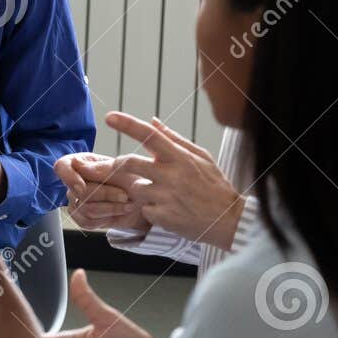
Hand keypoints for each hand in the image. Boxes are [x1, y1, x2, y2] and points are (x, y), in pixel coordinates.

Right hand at [55, 152, 145, 232]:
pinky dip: (108, 218)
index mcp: (80, 163)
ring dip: (111, 208)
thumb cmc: (133, 180)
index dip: (69, 177)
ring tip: (126, 204)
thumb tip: (77, 165)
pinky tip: (117, 211)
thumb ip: (100, 168)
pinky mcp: (81, 218)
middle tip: (125, 195)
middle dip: (107, 195)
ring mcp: (75, 201)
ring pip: (86, 209)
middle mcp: (74, 182)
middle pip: (80, 192)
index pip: (62, 167)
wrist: (142, 200)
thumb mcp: (122, 169)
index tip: (82, 187)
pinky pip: (88, 222)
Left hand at [103, 112, 244, 250]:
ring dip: (139, 189)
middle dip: (115, 164)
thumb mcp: (201, 157)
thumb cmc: (214, 185)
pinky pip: (144, 209)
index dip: (127, 125)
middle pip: (129, 163)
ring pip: (135, 188)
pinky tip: (166, 209)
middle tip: (113, 165)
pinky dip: (150, 208)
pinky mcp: (163, 216)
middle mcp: (172, 175)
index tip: (110, 117)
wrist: (227, 220)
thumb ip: (174, 139)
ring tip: (158, 193)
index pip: (150, 135)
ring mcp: (166, 196)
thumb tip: (152, 120)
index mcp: (180, 157)